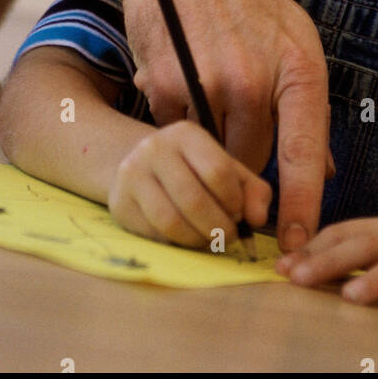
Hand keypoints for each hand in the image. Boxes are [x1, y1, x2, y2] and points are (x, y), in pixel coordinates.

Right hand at [108, 120, 272, 248]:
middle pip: (193, 200)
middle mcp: (155, 148)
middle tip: (228, 236)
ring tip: (208, 239)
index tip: (239, 214)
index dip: (234, 201)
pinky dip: (176, 244)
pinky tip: (185, 237)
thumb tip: (257, 219)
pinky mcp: (120, 202)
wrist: (141, 165)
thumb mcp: (225, 169)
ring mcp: (133, 174)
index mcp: (186, 134)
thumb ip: (251, 190)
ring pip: (171, 222)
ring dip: (197, 240)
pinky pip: (153, 234)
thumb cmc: (192, 170)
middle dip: (218, 227)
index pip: (217, 171)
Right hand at [117, 0, 329, 251]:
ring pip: (214, 149)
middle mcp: (258, 78)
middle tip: (231, 118)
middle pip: (254, 158)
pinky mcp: (167, 85)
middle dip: (244, 156)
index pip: (306, 154)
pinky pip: (175, 130)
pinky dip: (175, 116)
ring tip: (205, 83)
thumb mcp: (291, 35)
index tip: (297, 244)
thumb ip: (305, 102)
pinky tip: (180, 74)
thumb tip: (324, 169)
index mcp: (299, 66)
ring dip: (208, 135)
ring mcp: (211, 82)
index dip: (302, 206)